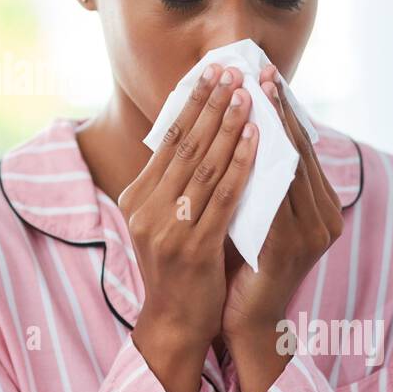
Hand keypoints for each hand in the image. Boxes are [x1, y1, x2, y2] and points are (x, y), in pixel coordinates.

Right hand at [120, 62, 260, 353]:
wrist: (176, 321)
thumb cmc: (179, 265)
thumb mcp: (164, 217)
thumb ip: (174, 182)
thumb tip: (198, 131)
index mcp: (135, 197)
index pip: (166, 140)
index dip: (191, 103)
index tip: (211, 72)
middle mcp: (144, 209)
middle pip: (184, 145)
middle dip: (211, 104)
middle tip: (231, 69)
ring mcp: (167, 229)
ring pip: (204, 165)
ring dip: (228, 125)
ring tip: (248, 94)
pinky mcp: (192, 247)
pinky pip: (222, 196)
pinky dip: (241, 163)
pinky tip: (257, 139)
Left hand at [220, 64, 342, 338]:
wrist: (244, 322)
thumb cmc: (243, 264)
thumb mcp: (255, 213)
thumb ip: (259, 180)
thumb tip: (241, 128)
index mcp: (322, 209)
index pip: (302, 149)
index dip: (285, 111)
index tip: (267, 75)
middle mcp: (325, 218)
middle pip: (300, 152)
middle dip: (279, 110)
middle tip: (261, 72)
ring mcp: (312, 233)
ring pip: (290, 167)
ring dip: (269, 127)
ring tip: (250, 94)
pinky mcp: (290, 246)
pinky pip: (273, 195)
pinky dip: (257, 164)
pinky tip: (242, 139)